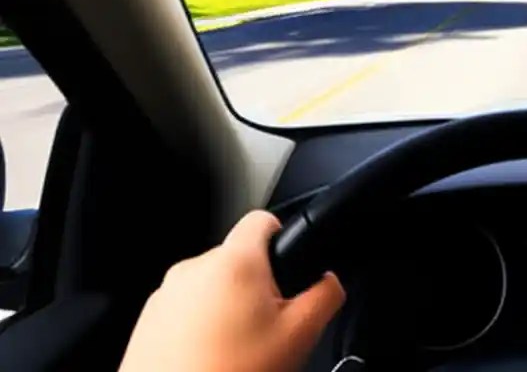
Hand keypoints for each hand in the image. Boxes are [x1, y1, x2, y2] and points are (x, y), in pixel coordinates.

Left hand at [119, 210, 345, 371]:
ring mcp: (163, 296)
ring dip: (226, 309)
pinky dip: (199, 329)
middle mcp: (192, 270)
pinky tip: (210, 360)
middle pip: (238, 260)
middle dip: (256, 287)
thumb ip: (325, 295)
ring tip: (235, 351)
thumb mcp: (300, 336)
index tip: (288, 264)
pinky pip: (183, 312)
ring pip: (211, 287)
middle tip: (266, 328)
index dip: (283, 237)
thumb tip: (329, 281)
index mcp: (234, 263)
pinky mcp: (147, 322)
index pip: (263, 219)